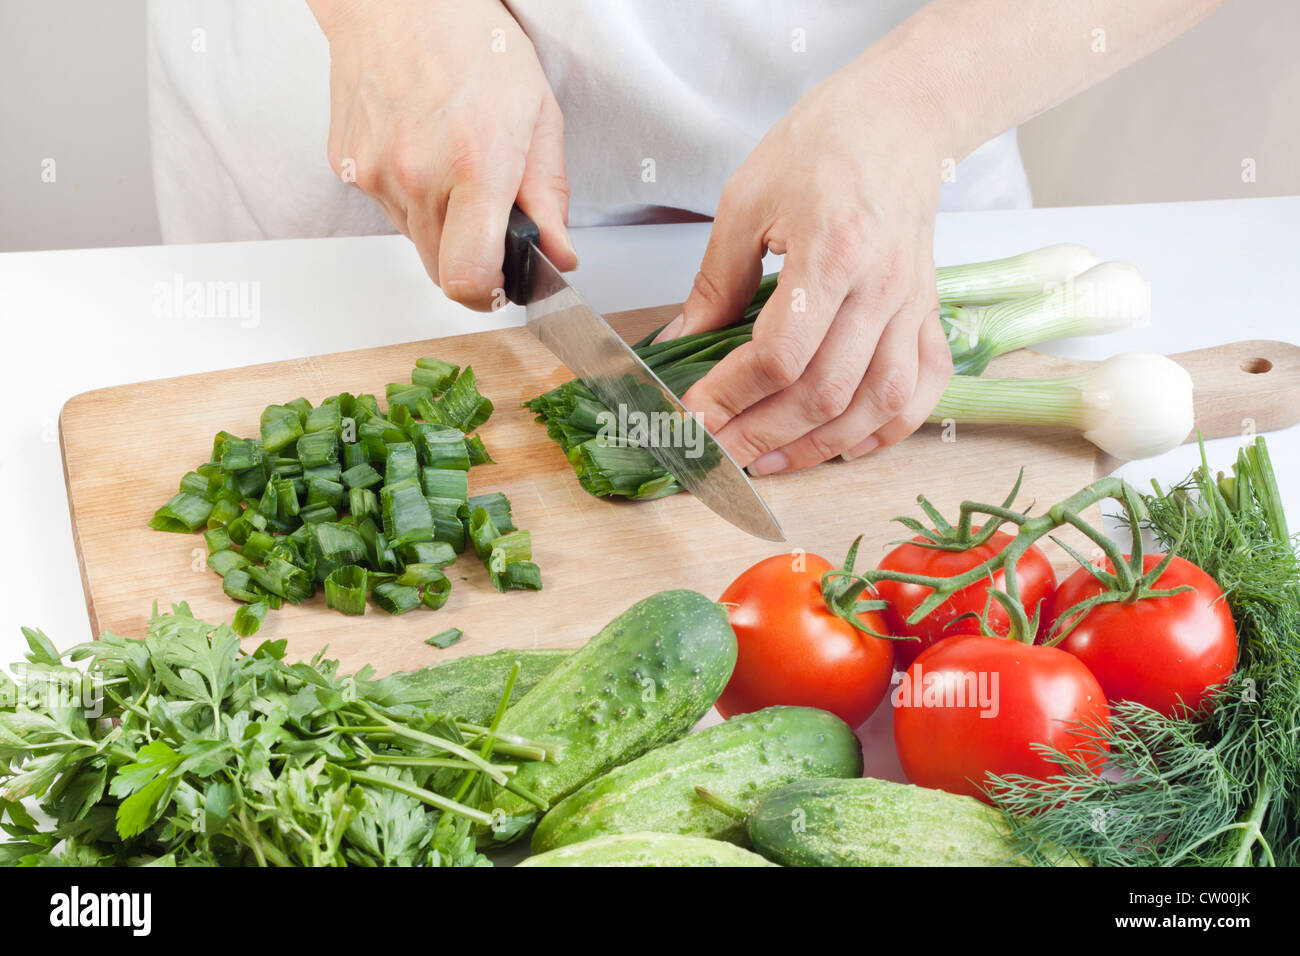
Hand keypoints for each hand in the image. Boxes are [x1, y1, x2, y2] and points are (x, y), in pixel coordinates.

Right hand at [310, 0, 577, 309]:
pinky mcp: (347, 167)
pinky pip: (388, 209)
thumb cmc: (472, 43)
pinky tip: (422, 149)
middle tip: (489, 220)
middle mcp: (417, 176)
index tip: (505, 280)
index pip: (469, 277)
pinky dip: (410, 196)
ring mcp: (374, 174)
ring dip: (441, 225)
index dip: (489, 293)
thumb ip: (549, 196)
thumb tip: (559, 255)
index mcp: (475, 165)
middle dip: (471, 261)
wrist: (397, 0)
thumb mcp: (537, 114)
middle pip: (442, 272)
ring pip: (416, 242)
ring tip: (454, 166)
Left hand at [659, 58, 953, 473]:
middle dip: (762, 434)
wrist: (900, 118)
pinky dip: (886, 430)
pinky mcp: (928, 313)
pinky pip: (922, 391)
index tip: (693, 416)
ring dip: (817, 446)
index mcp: (832, 253)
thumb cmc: (821, 147)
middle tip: (717, 453)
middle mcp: (881, 288)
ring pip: (875, 404)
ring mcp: (912, 305)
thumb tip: (679, 344)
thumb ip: (716, 282)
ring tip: (767, 460)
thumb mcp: (746, 202)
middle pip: (825, 392)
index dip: (732, 396)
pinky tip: (845, 445)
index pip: (781, 355)